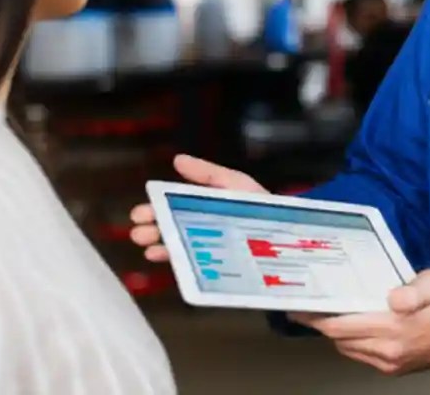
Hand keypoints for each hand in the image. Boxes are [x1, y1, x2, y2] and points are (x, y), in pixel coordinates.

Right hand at [128, 154, 266, 262]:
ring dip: (161, 246)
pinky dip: (180, 264)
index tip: (138, 213)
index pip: (175, 209)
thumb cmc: (263, 207)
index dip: (156, 210)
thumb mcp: (236, 184)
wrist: (292, 238)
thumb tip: (177, 159)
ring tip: (147, 246)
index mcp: (207, 208)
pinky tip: (170, 261)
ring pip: (181, 248)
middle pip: (174, 228)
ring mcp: (213, 250)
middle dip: (154, 229)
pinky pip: (196, 268)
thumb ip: (207, 174)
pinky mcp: (221, 270)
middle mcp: (207, 229)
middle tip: (137, 231)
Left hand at [291, 269, 429, 375]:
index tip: (299, 307)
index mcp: (395, 329)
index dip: (317, 318)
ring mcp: (390, 363)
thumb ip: (414, 290)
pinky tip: (351, 328)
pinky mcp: (393, 369)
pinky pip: (360, 356)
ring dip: (335, 334)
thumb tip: (392, 298)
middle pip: (339, 340)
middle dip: (321, 324)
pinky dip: (350, 342)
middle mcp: (388, 351)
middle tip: (305, 307)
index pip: (342, 326)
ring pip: (347, 350)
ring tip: (327, 315)